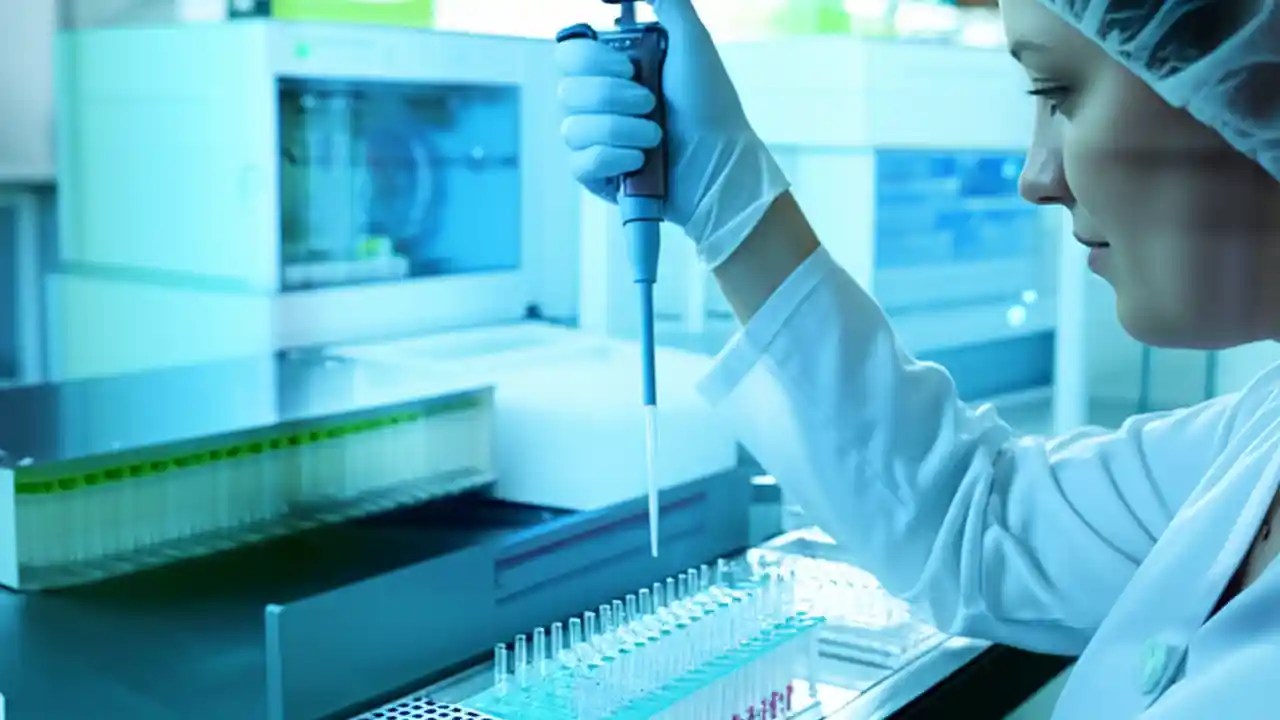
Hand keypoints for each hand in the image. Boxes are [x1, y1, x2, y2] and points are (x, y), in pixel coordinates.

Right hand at [555, 0, 790, 267]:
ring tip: (655, 135)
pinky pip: (581, 163)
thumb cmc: (709, 104)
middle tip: (651, 102)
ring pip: (573, 128)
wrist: (720, 161)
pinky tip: (640, 160)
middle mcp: (596, 103)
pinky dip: (614, 158)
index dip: (592, 60)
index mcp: (610, 70)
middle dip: (612, 96)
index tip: (629, 66)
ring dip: (621, 129)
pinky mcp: (596, 176)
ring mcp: (594, 140)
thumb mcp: (690, 39)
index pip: (568, 55)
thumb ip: (666, 1)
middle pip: (566, 90)